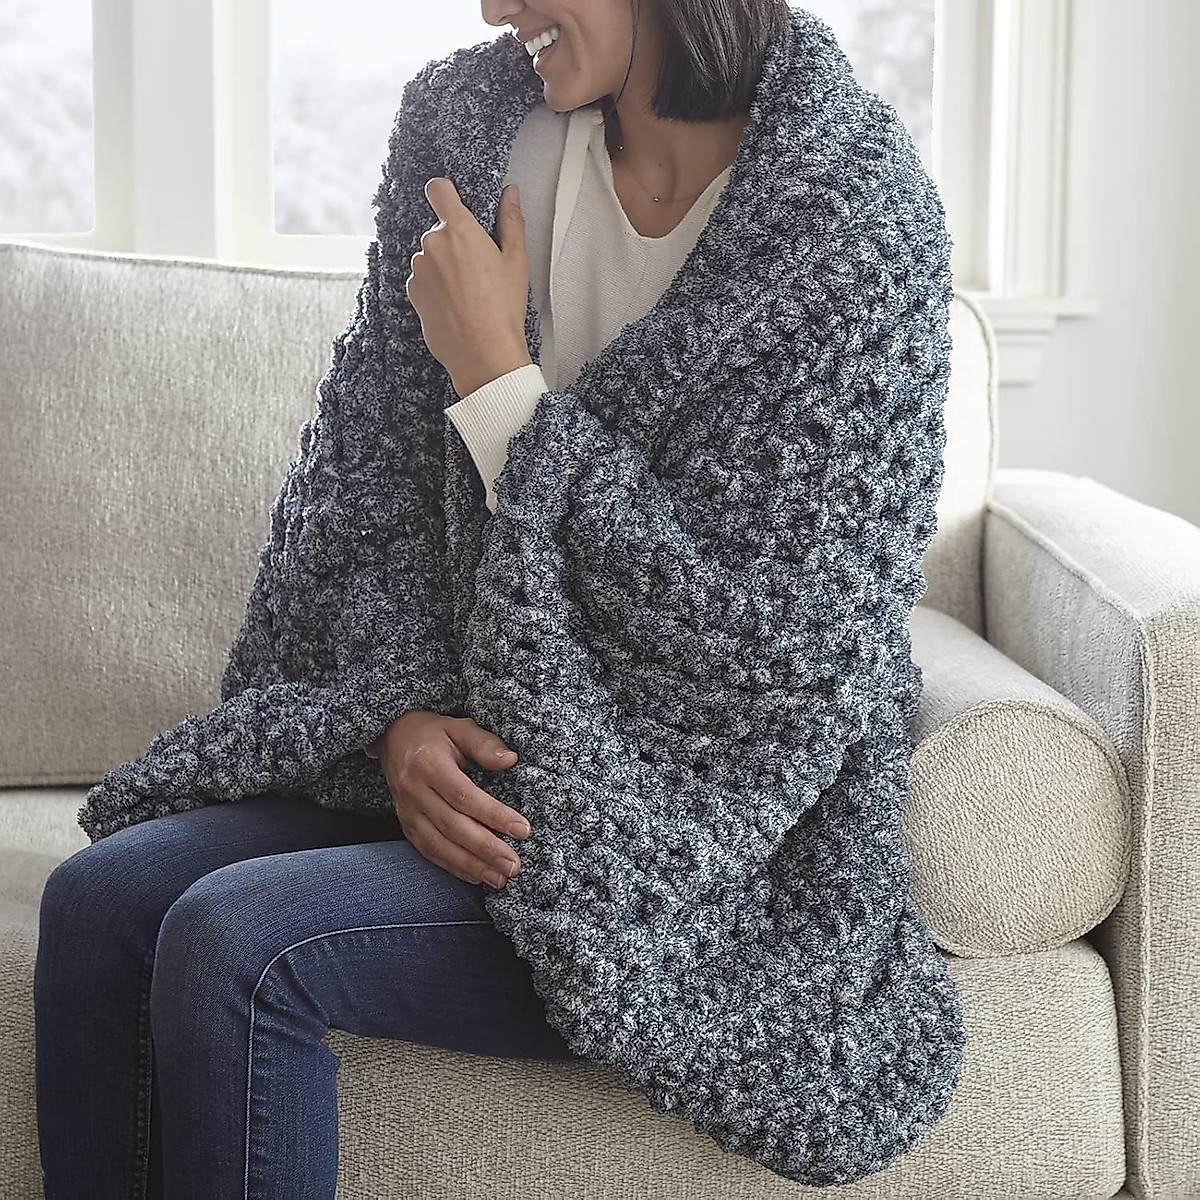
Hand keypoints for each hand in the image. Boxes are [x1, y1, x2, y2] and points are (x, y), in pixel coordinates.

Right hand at [374, 710, 528, 888]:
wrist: (392, 738)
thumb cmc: (433, 733)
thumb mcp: (459, 727)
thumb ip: (484, 744)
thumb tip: (510, 760)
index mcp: (428, 765)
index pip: (464, 796)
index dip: (494, 815)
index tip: (523, 829)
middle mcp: (414, 792)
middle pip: (452, 826)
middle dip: (486, 849)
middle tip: (514, 865)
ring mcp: (407, 812)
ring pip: (439, 845)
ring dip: (471, 865)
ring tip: (500, 878)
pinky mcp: (406, 825)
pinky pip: (429, 851)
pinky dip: (453, 867)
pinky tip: (476, 876)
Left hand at [405, 179, 532, 398]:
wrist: (483, 353)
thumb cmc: (502, 309)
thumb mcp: (516, 261)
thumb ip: (510, 220)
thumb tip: (510, 195)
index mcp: (458, 230)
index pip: (438, 189)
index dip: (446, 191)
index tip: (454, 201)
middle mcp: (431, 244)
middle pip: (439, 230)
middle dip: (455, 243)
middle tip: (478, 268)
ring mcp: (418, 269)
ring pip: (430, 256)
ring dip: (444, 266)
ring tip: (467, 292)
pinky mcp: (412, 292)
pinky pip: (423, 279)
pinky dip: (436, 287)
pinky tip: (455, 304)